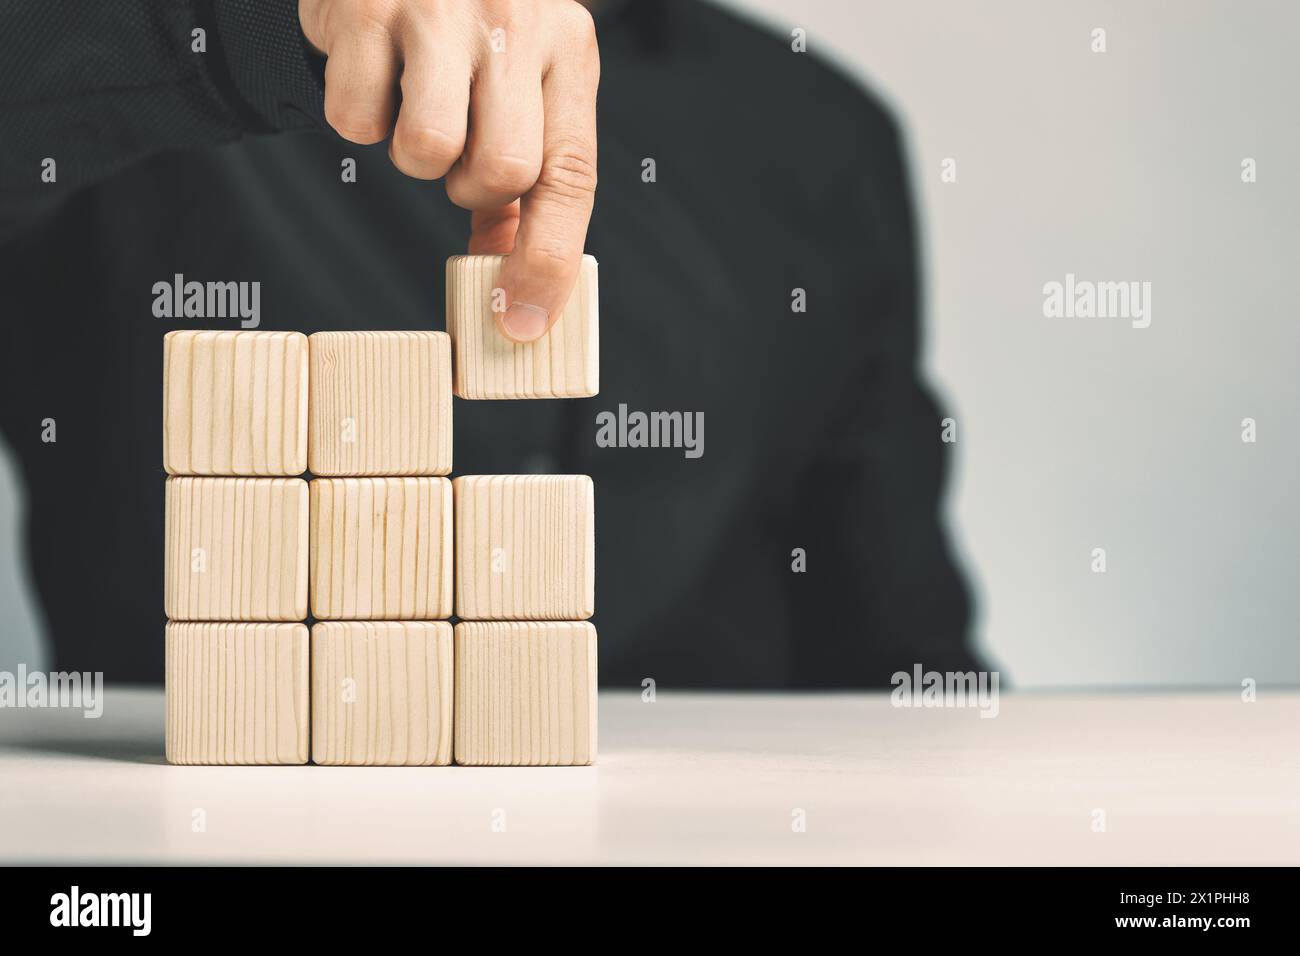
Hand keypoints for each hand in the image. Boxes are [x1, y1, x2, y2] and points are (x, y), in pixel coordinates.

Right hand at [299, 0, 599, 341]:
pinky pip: (354, 120)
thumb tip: (516, 277)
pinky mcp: (365, 8)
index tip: (524, 320)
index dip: (549, 259)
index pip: (573, 175)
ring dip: (413, 157)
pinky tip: (373, 74)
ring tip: (415, 106)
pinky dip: (357, 117)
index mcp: (568, 48)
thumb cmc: (468, 21)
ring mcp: (439, 10)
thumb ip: (530, 174)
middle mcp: (514, 21)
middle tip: (456, 153)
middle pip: (505, 170)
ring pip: (428, 150)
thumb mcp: (523, 81)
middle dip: (469, 188)